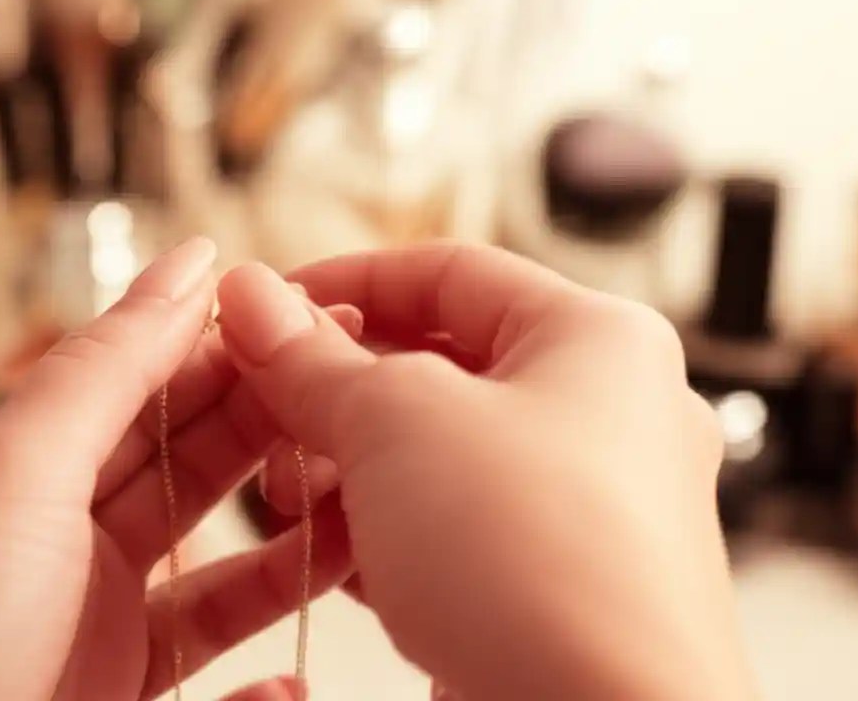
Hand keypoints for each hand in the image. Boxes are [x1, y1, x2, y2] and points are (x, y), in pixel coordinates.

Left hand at [0, 238, 358, 700]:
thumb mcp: (20, 475)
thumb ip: (109, 370)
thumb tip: (190, 262)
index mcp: (32, 477)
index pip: (152, 390)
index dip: (235, 351)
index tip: (323, 318)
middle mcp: (64, 551)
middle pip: (193, 477)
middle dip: (276, 433)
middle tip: (364, 400)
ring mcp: (92, 638)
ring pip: (218, 585)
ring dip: (291, 557)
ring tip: (365, 521)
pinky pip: (208, 690)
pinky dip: (261, 690)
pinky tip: (296, 678)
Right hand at [217, 245, 756, 699]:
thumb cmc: (533, 562)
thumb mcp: (397, 427)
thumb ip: (313, 358)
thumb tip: (249, 296)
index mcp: (597, 340)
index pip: (450, 271)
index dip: (344, 280)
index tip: (265, 309)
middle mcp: (608, 415)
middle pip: (440, 367)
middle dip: (336, 392)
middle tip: (268, 417)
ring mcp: (590, 507)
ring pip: (441, 456)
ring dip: (351, 470)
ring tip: (294, 504)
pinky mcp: (560, 585)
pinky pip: (457, 531)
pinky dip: (389, 534)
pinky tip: (336, 560)